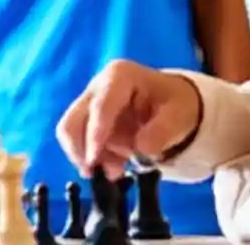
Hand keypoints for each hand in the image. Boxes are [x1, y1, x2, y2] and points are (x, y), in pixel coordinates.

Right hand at [56, 59, 201, 180]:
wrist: (171, 103)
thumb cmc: (175, 103)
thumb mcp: (179, 115)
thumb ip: (161, 132)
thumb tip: (140, 149)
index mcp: (120, 76)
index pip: (100, 106)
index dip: (95, 134)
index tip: (94, 159)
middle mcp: (97, 86)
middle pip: (73, 120)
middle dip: (84, 150)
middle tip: (106, 172)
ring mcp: (89, 103)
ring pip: (71, 134)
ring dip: (88, 157)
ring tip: (117, 170)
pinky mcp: (87, 120)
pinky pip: (79, 143)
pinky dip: (93, 158)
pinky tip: (114, 164)